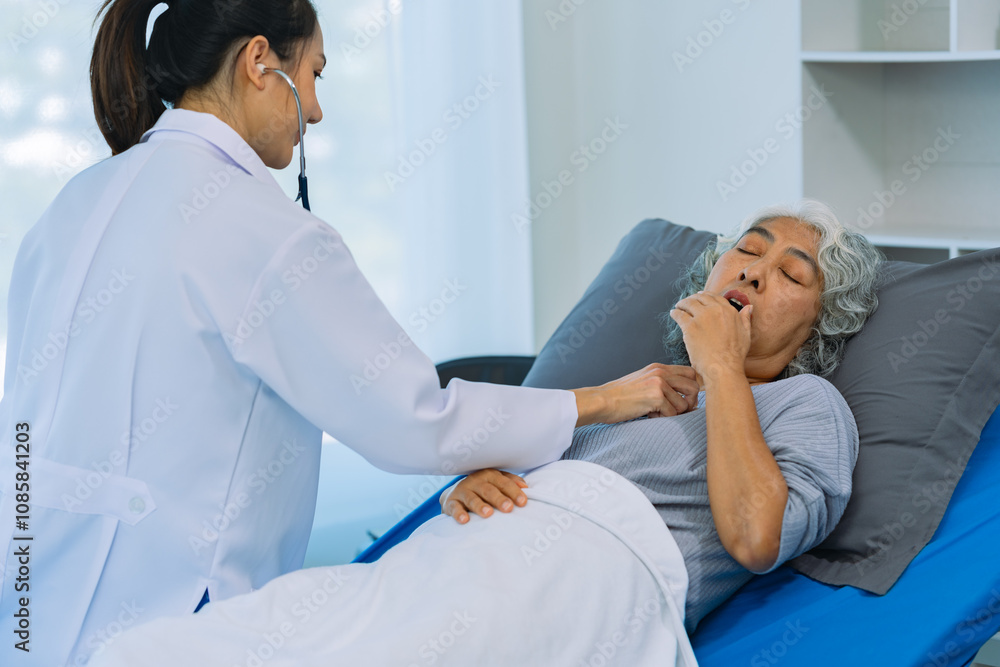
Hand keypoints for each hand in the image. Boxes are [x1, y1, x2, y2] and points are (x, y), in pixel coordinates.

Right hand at [440, 469, 527, 523]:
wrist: (455, 493)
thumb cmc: (483, 489)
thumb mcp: (496, 482)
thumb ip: (511, 483)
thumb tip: (526, 487)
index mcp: (489, 475)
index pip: (503, 483)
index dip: (513, 492)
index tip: (523, 502)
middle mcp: (475, 481)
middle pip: (489, 490)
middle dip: (499, 499)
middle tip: (508, 508)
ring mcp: (462, 491)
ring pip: (472, 498)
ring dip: (480, 506)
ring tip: (488, 514)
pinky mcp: (451, 502)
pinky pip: (454, 508)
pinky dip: (459, 513)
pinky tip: (465, 520)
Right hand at [572, 363, 699, 425]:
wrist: (602, 400)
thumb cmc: (620, 395)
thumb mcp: (642, 381)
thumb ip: (661, 383)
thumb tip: (683, 396)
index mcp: (658, 367)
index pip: (690, 372)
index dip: (692, 387)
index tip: (684, 399)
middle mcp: (661, 372)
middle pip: (694, 386)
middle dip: (690, 402)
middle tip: (679, 410)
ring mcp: (659, 384)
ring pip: (684, 403)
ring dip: (674, 413)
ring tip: (657, 412)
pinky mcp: (655, 397)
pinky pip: (672, 413)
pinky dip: (663, 418)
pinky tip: (650, 415)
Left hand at [669, 291, 752, 382]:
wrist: (723, 367)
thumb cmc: (735, 354)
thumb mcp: (746, 334)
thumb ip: (745, 319)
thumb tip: (748, 307)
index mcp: (729, 311)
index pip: (714, 297)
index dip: (705, 296)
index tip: (699, 296)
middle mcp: (715, 310)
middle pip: (700, 298)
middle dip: (692, 299)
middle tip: (686, 302)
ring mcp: (701, 317)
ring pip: (688, 304)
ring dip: (682, 304)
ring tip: (678, 306)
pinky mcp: (690, 327)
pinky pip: (679, 315)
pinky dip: (675, 313)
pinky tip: (673, 314)